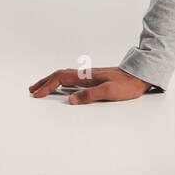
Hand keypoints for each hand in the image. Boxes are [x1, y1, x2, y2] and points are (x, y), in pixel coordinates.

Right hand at [28, 66, 151, 103]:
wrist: (142, 75)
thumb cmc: (128, 85)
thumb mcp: (110, 92)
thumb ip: (90, 95)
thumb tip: (70, 100)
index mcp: (87, 76)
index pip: (61, 78)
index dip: (47, 86)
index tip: (36, 94)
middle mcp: (86, 74)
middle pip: (60, 75)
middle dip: (45, 82)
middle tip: (32, 90)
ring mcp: (91, 75)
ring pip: (66, 75)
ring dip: (52, 81)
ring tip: (42, 88)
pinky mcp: (96, 78)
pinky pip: (73, 78)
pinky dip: (62, 82)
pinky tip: (64, 87)